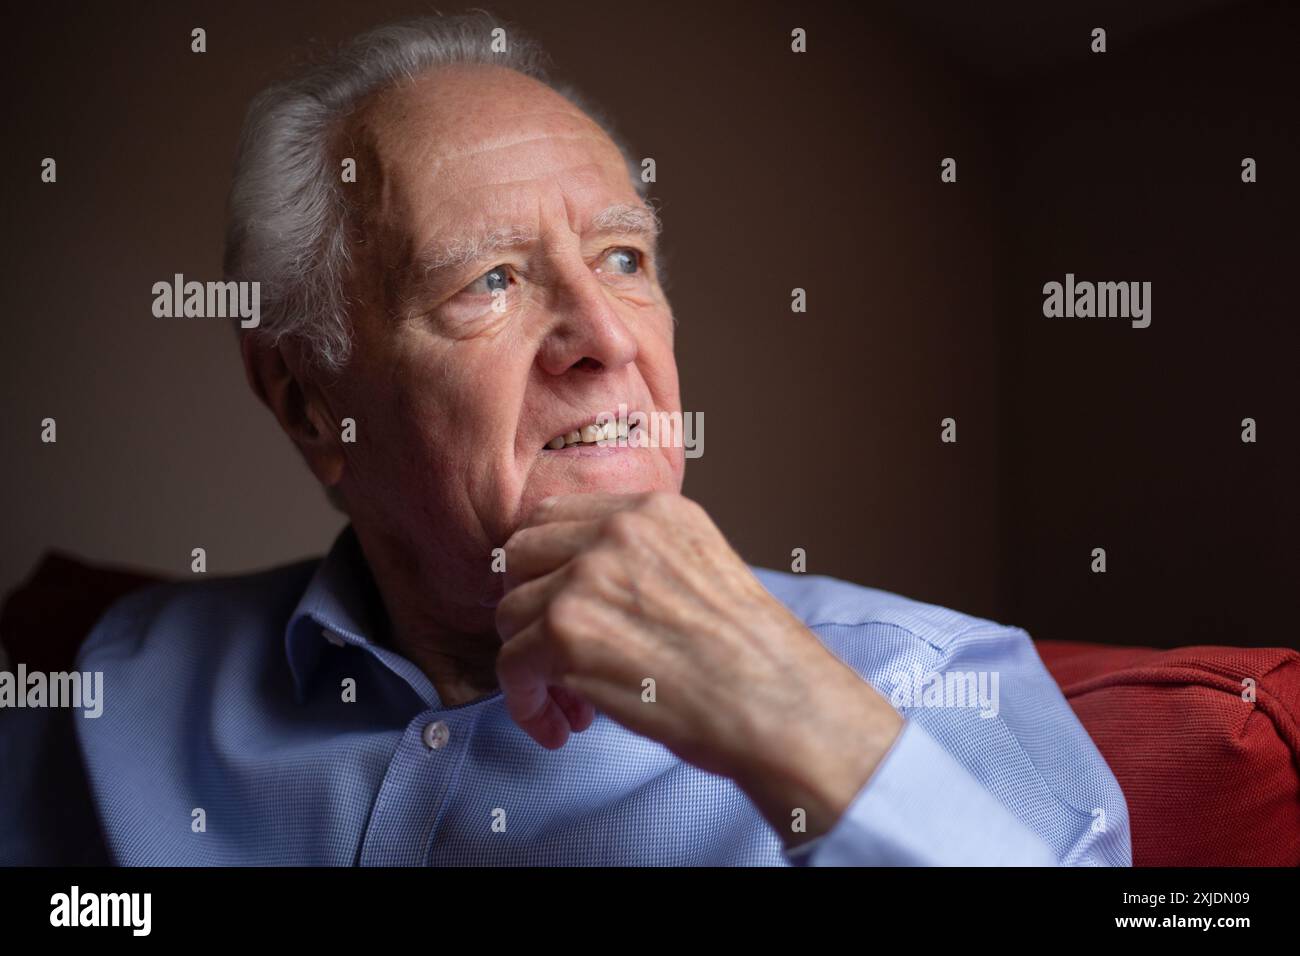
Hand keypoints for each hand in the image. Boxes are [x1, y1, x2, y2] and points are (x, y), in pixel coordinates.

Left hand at [494, 491, 903, 845]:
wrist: (778, 706)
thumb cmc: (751, 659)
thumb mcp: (702, 569)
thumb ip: (639, 560)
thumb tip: (569, 586)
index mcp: (655, 509)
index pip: (555, 515)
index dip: (545, 567)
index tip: (555, 609)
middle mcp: (618, 530)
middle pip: (520, 554)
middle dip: (530, 608)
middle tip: (555, 657)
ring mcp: (589, 576)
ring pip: (509, 613)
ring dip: (530, 664)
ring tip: (569, 703)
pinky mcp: (568, 631)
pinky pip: (511, 664)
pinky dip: (527, 703)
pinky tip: (560, 727)